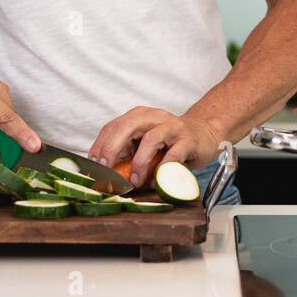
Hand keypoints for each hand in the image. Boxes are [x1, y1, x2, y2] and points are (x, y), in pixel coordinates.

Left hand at [89, 107, 221, 187]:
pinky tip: (157, 179)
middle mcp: (153, 117)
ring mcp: (172, 126)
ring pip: (151, 139)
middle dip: (112, 149)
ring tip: (135, 180)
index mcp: (138, 116)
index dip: (100, 145)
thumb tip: (104, 173)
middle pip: (127, 127)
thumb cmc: (169, 142)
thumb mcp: (143, 144)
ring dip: (139, 162)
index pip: (113, 127)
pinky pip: (173, 153)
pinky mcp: (188, 139)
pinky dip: (163, 168)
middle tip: (106, 170)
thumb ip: (126, 153)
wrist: (203, 133)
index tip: (93, 165)